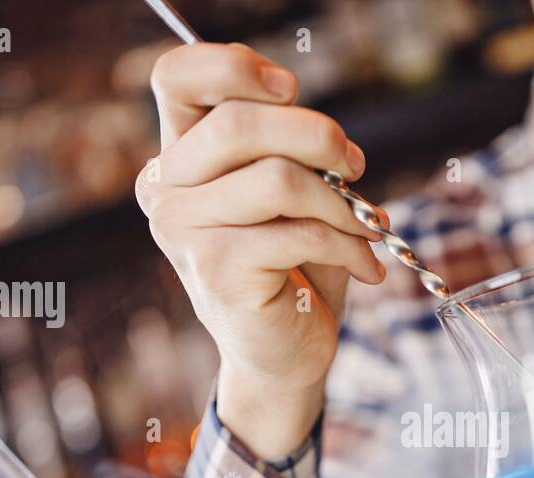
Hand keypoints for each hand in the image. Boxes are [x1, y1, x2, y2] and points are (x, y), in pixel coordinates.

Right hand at [137, 43, 387, 458]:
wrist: (283, 353)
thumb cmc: (292, 266)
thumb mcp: (290, 193)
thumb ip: (287, 147)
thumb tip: (323, 134)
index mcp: (177, 155)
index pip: (177, 77)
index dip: (234, 66)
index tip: (291, 88)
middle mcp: (166, 189)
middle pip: (238, 121)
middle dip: (317, 135)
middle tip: (355, 166)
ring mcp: (184, 231)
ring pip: (279, 178)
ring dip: (341, 201)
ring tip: (367, 226)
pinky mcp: (217, 270)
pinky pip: (300, 232)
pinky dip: (349, 246)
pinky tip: (365, 266)